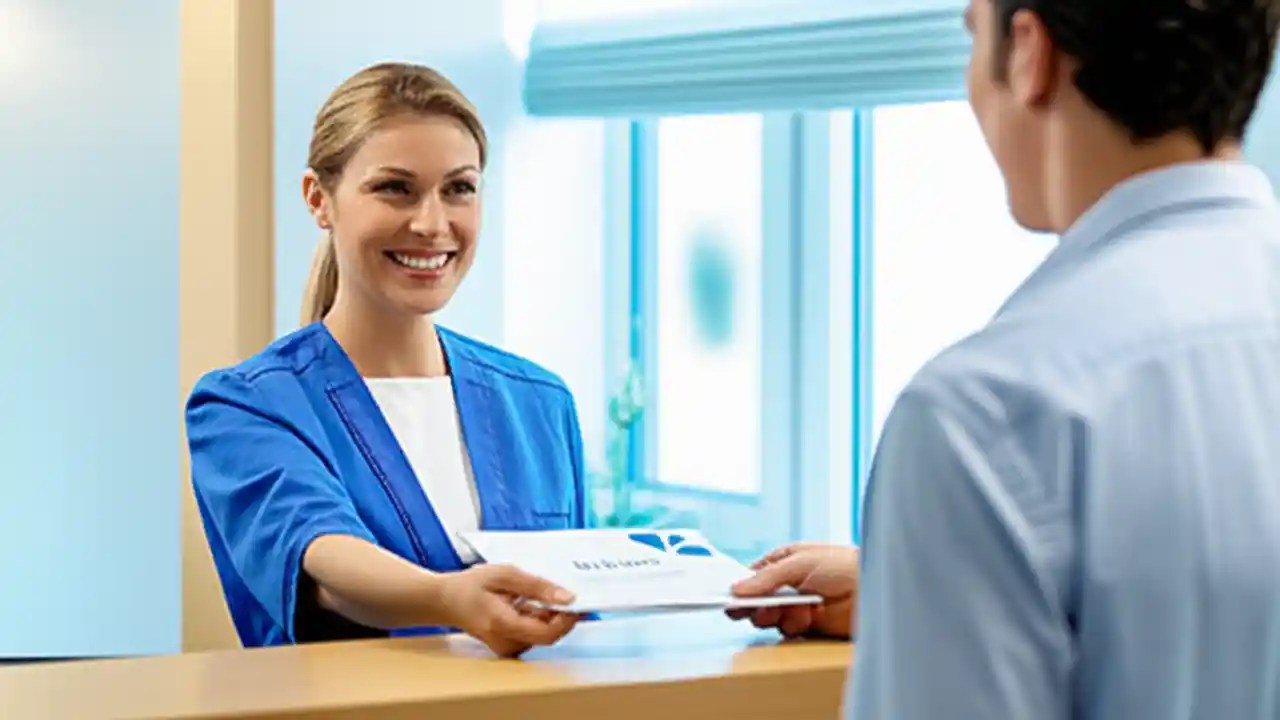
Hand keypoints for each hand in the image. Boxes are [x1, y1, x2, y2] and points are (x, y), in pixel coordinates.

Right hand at [437, 564, 581, 656]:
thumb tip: (568, 598)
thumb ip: (537, 586)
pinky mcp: (509, 646)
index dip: (568, 619)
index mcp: (504, 624)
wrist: (445, 601)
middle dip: (560, 614)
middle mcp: (507, 643)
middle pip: (548, 634)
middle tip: (563, 590)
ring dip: (549, 614)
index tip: (578, 601)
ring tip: (534, 592)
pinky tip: (527, 602)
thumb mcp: (505, 575)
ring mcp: (508, 647)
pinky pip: (533, 633)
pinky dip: (538, 617)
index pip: (548, 633)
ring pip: (543, 633)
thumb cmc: (471, 585)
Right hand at [727, 543, 859, 639]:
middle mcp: (786, 586)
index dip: (739, 587)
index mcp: (782, 563)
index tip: (729, 596)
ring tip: (794, 609)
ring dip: (777, 616)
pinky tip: (806, 619)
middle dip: (757, 605)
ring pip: (768, 619)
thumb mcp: (800, 562)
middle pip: (755, 601)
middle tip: (764, 606)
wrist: (876, 589)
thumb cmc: (842, 565)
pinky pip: (786, 632)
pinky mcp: (807, 627)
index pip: (750, 577)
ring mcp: (796, 607)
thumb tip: (737, 589)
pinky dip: (792, 627)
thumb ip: (767, 577)